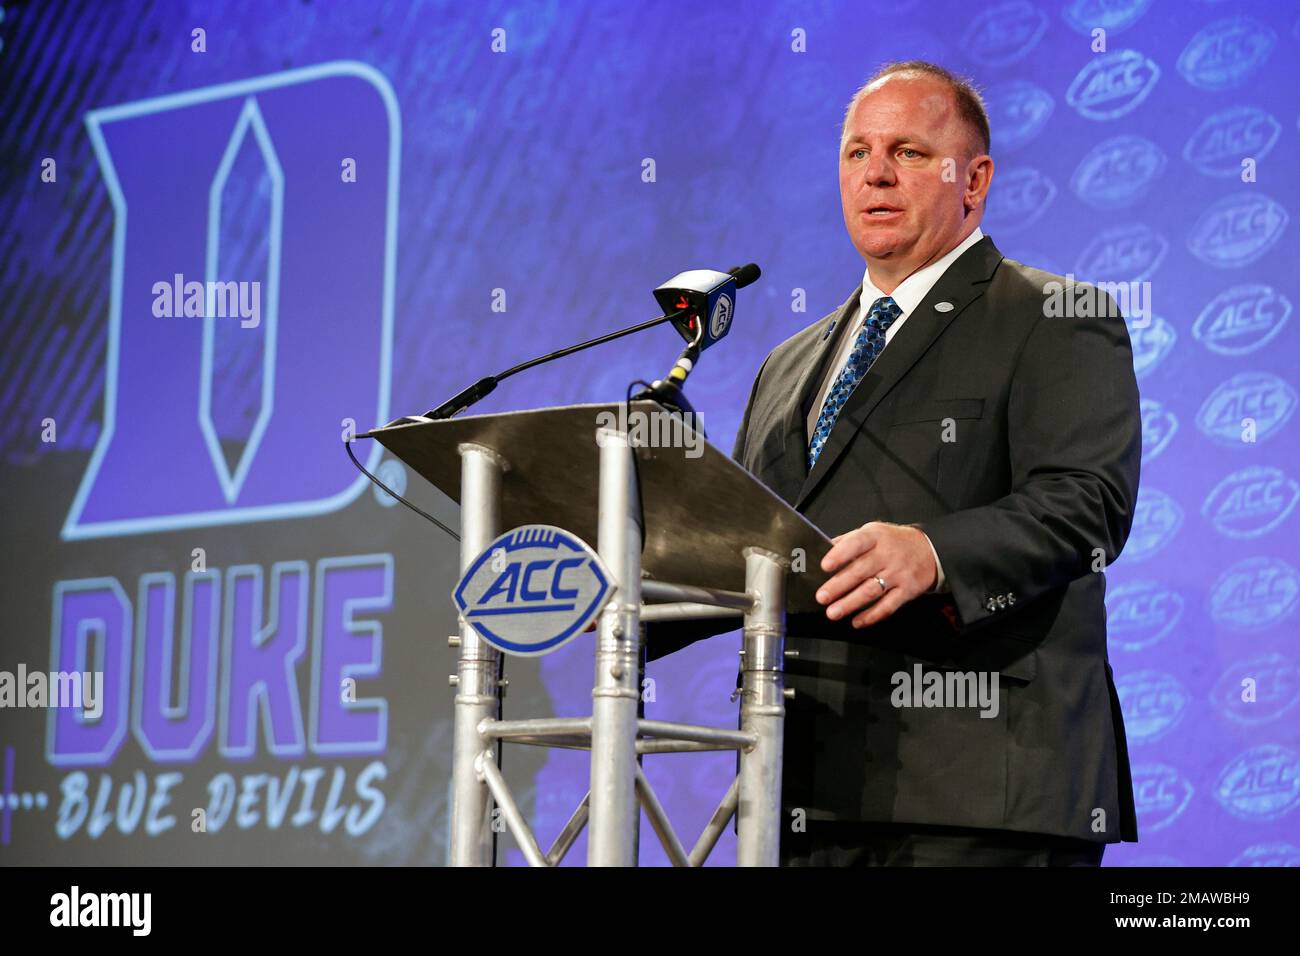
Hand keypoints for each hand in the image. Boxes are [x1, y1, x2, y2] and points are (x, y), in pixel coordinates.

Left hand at [816, 522, 936, 627]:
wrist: (930, 550)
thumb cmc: (894, 542)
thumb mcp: (873, 532)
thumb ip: (849, 540)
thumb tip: (823, 549)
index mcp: (875, 536)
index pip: (856, 543)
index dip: (840, 554)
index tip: (825, 566)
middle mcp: (887, 555)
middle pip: (860, 571)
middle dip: (838, 586)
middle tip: (821, 597)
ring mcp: (898, 574)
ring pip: (872, 591)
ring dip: (850, 604)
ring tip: (833, 612)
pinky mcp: (907, 591)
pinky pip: (888, 606)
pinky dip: (871, 616)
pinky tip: (857, 621)